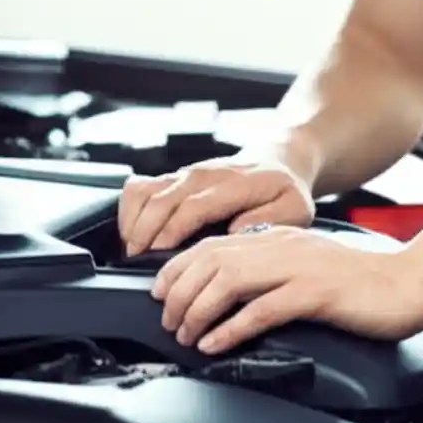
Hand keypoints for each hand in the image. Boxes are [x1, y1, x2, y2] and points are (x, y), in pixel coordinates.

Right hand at [118, 156, 314, 256]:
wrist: (277, 161)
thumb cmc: (284, 191)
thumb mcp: (294, 210)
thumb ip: (269, 220)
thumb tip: (236, 230)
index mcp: (232, 183)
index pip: (193, 205)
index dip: (172, 229)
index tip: (159, 253)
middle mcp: (203, 175)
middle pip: (160, 199)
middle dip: (144, 231)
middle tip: (137, 261)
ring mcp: (184, 173)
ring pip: (144, 190)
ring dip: (132, 221)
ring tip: (132, 249)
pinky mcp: (173, 177)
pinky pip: (139, 187)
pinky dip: (128, 210)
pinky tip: (132, 232)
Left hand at [151, 226, 422, 354]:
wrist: (411, 282)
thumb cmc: (362, 282)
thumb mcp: (305, 263)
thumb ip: (270, 268)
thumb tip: (229, 288)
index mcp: (276, 236)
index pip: (210, 244)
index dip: (177, 268)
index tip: (161, 292)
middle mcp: (281, 246)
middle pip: (210, 261)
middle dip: (179, 293)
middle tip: (168, 321)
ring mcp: (297, 267)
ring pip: (228, 282)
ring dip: (198, 311)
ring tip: (186, 335)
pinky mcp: (315, 293)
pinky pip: (261, 309)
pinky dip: (230, 328)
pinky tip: (216, 344)